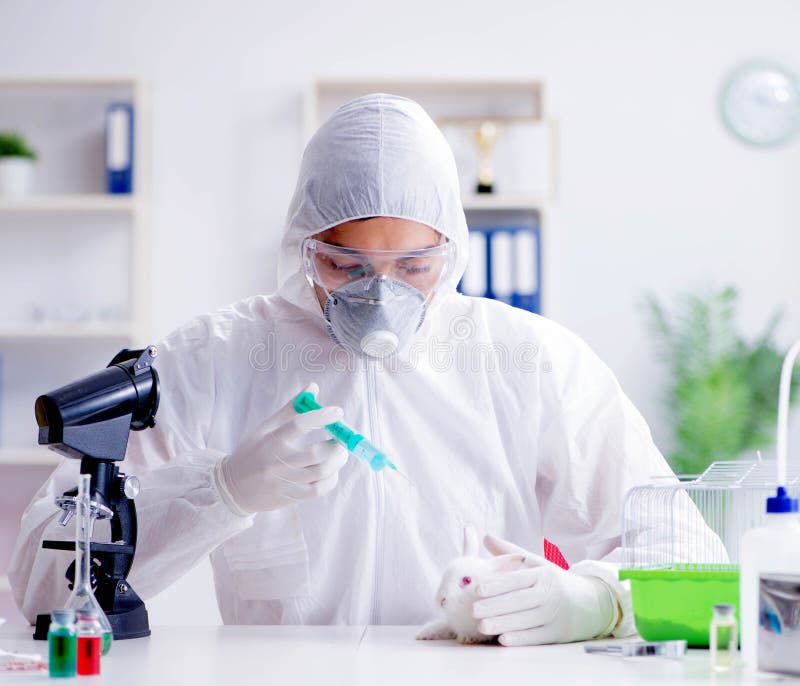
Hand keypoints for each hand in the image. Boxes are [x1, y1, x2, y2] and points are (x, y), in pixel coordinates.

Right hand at [216, 382, 347, 513]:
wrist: (233, 490)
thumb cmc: (252, 453)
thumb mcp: (265, 428)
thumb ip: (291, 409)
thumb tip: (313, 387)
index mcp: (270, 441)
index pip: (297, 426)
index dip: (320, 416)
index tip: (337, 412)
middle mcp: (276, 463)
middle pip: (315, 454)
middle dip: (335, 445)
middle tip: (341, 439)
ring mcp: (284, 483)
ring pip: (321, 473)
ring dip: (337, 461)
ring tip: (339, 453)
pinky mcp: (290, 498)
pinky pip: (319, 490)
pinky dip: (331, 479)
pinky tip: (331, 471)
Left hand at [471, 534, 615, 645]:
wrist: (594, 601)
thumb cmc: (556, 581)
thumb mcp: (538, 564)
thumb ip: (510, 553)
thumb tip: (485, 536)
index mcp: (543, 574)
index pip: (517, 580)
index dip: (497, 585)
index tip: (478, 590)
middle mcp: (550, 593)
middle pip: (519, 601)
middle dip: (495, 606)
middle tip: (473, 610)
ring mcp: (556, 614)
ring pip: (526, 620)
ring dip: (503, 624)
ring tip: (482, 626)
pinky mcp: (559, 633)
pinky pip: (537, 637)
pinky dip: (520, 638)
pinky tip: (503, 639)